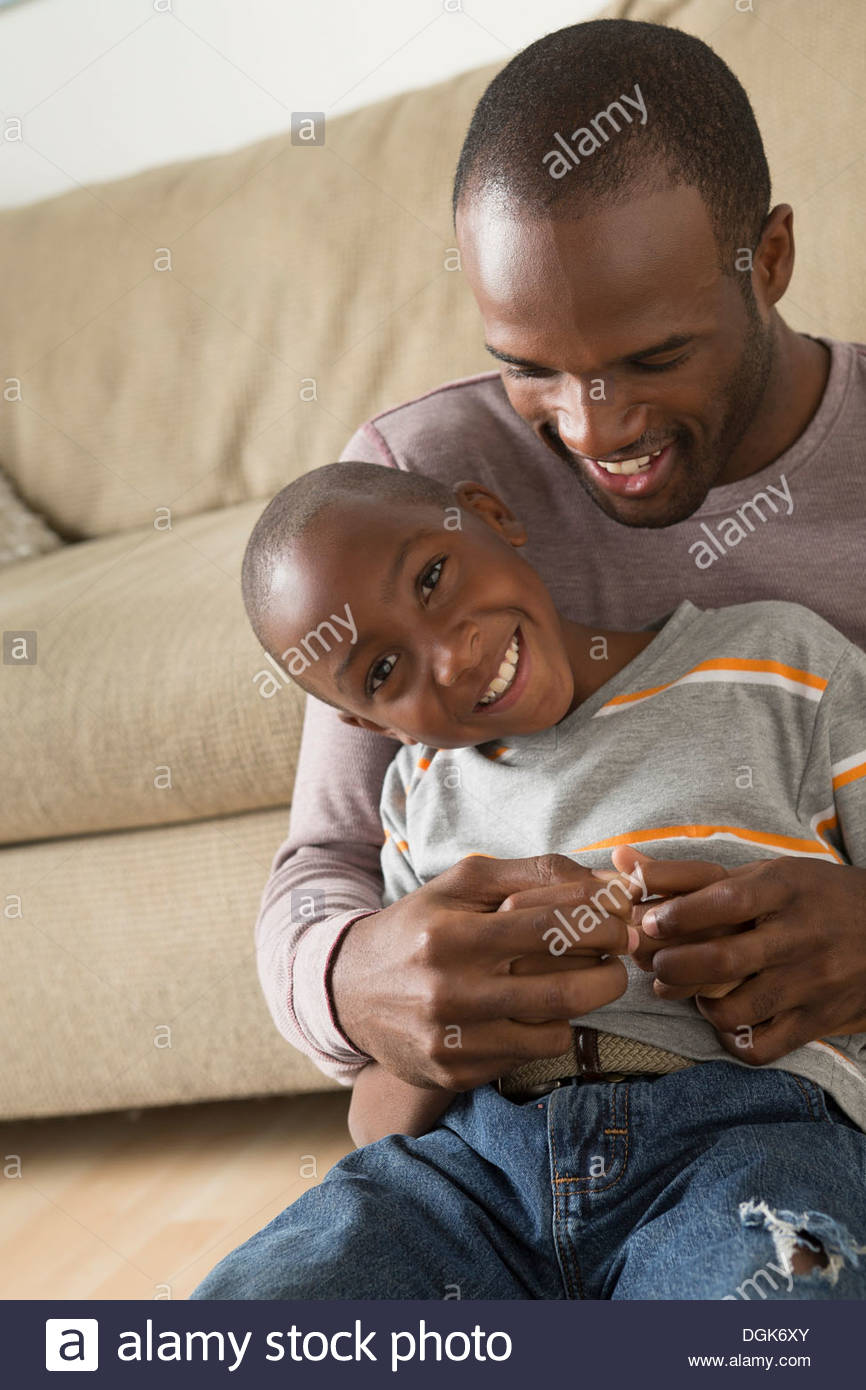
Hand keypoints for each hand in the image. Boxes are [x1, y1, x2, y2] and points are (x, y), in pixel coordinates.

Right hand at [329, 854, 633, 1089]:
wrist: (349, 988)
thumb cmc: (422, 925)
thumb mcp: (465, 883)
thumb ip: (536, 873)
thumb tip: (608, 884)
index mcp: (452, 934)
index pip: (551, 927)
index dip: (601, 924)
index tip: (620, 922)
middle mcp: (450, 990)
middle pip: (565, 989)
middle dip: (611, 973)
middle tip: (619, 958)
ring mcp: (452, 1039)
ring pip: (555, 1029)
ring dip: (584, 1005)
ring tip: (581, 982)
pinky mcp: (455, 1073)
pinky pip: (529, 1056)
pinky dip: (546, 1031)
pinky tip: (533, 1011)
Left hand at [621, 852, 865, 1063]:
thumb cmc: (816, 896)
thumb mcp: (768, 873)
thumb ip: (695, 874)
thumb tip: (621, 858)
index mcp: (787, 888)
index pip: (724, 900)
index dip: (678, 914)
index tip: (650, 922)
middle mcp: (800, 935)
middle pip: (722, 960)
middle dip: (673, 966)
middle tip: (656, 964)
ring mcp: (810, 982)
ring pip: (735, 1009)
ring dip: (697, 1004)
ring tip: (687, 991)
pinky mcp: (817, 1021)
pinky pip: (761, 1045)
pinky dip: (731, 1038)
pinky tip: (724, 1019)